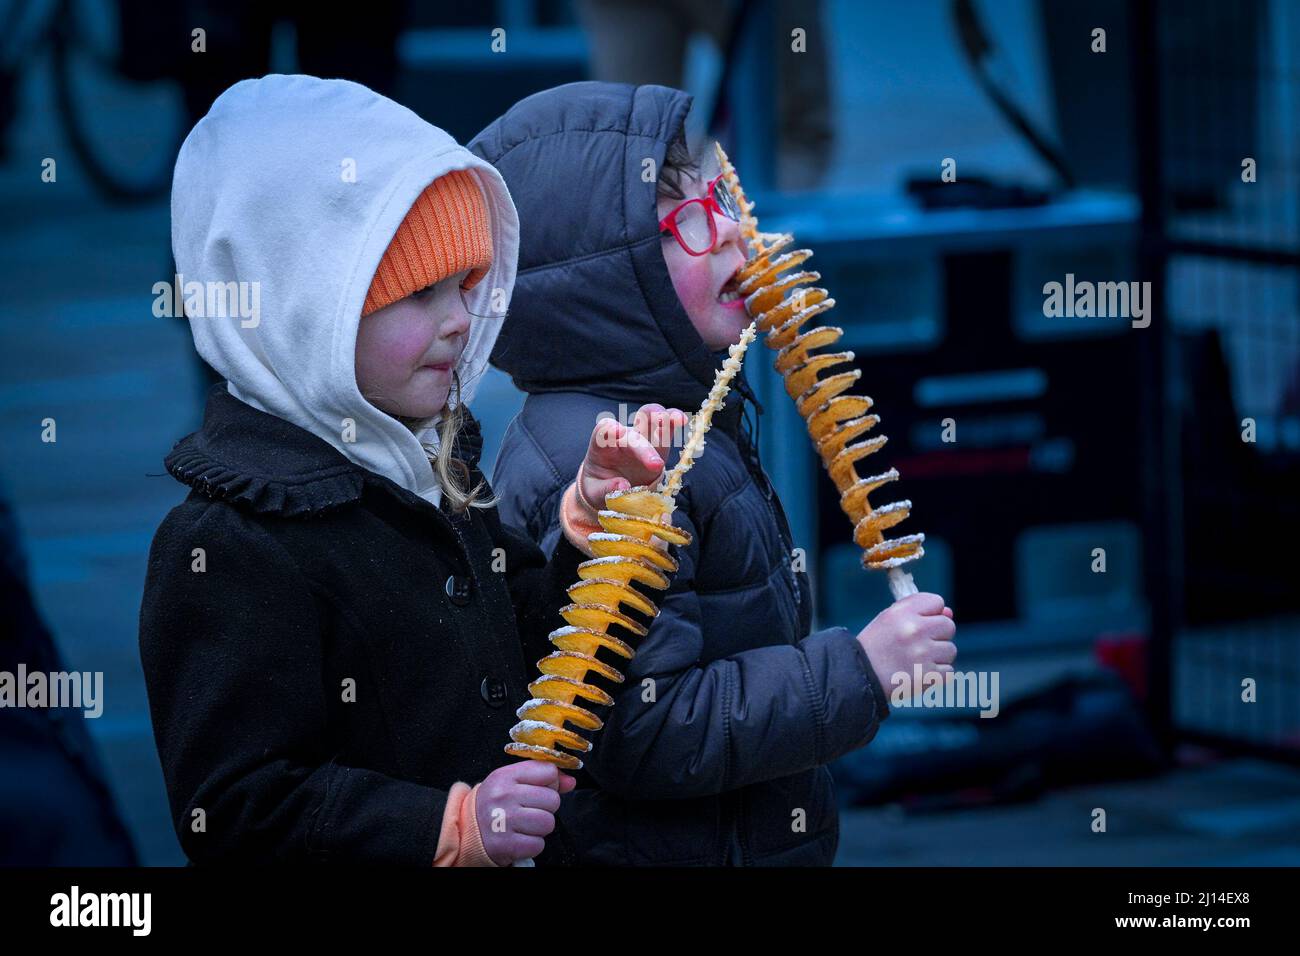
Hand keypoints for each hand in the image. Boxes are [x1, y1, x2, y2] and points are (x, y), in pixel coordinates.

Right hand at [475, 761, 575, 865]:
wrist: (466, 830)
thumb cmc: (494, 803)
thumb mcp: (512, 782)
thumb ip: (542, 778)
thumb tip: (571, 782)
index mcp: (506, 776)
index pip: (549, 771)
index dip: (550, 783)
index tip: (538, 790)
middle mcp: (504, 796)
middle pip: (552, 799)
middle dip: (545, 808)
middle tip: (529, 811)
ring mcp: (504, 821)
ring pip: (548, 822)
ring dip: (540, 828)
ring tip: (524, 826)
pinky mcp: (506, 844)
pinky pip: (538, 844)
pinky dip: (532, 844)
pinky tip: (519, 838)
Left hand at [574, 404, 689, 520]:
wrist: (611, 488)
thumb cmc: (599, 486)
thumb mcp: (595, 492)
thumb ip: (605, 489)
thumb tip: (623, 486)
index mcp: (602, 447)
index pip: (603, 431)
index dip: (609, 429)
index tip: (617, 431)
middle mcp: (621, 438)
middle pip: (631, 433)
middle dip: (643, 446)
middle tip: (655, 465)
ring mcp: (640, 439)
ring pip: (649, 419)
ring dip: (661, 417)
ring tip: (677, 419)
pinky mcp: (656, 445)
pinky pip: (665, 430)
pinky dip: (673, 423)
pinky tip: (682, 420)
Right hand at [855, 593, 955, 699]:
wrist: (859, 676)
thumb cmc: (876, 646)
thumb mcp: (889, 619)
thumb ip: (918, 611)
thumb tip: (949, 612)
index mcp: (903, 613)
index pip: (937, 602)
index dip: (931, 613)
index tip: (919, 623)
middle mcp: (914, 630)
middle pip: (948, 625)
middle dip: (937, 635)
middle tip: (917, 644)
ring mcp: (923, 654)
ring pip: (950, 650)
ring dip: (938, 656)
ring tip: (915, 661)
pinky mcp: (928, 676)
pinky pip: (948, 671)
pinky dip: (937, 675)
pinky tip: (919, 674)